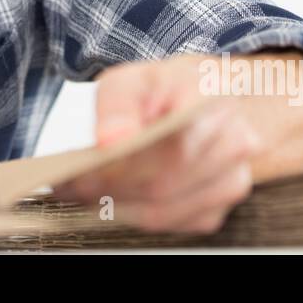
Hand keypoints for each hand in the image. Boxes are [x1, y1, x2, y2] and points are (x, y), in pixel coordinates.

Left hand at [55, 56, 262, 233]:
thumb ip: (118, 103)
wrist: (205, 100)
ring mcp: (232, 179)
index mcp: (212, 99)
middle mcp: (234, 142)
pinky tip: (112, 200)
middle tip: (68, 187)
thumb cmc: (166, 89)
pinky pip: (170, 224)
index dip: (121, 166)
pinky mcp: (218, 209)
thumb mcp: (134, 77)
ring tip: (82, 192)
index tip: (78, 174)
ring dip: (118, 207)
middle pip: (163, 183)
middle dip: (108, 190)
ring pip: (164, 211)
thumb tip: (110, 141)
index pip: (169, 146)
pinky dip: (135, 216)